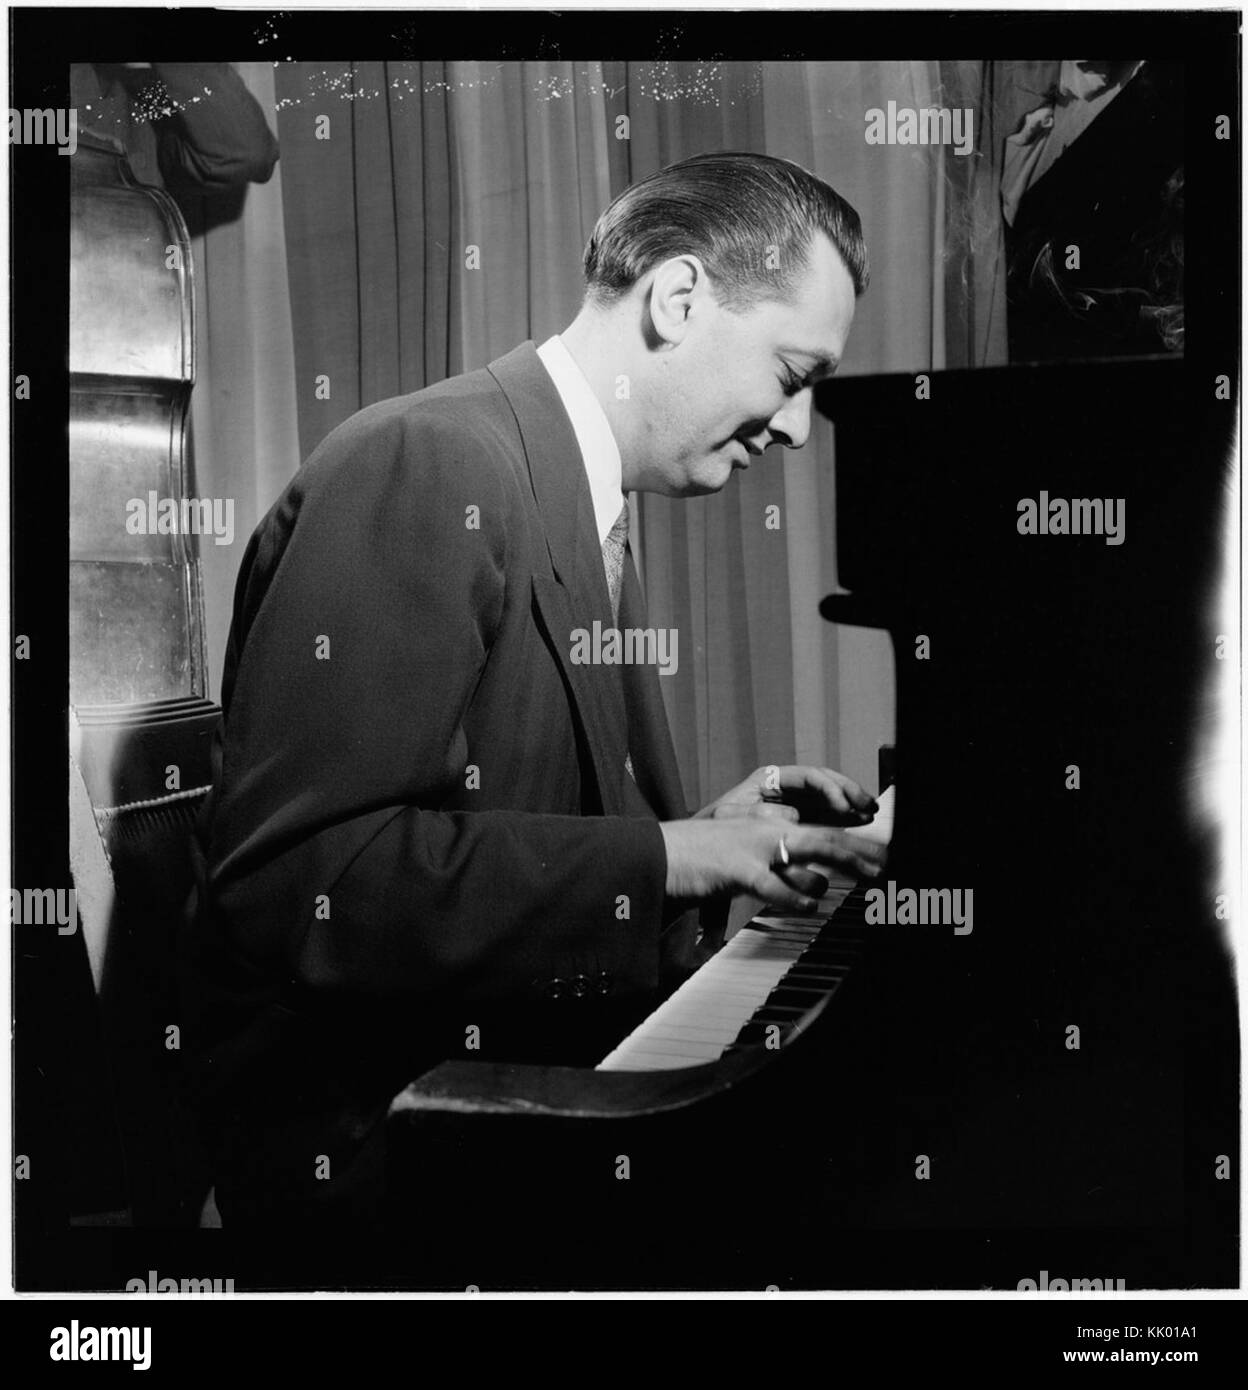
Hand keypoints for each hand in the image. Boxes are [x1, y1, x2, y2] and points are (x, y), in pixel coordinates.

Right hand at [659, 817, 885, 914]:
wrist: (655, 855)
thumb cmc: (701, 864)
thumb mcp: (747, 864)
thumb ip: (780, 872)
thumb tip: (815, 889)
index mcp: (769, 828)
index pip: (822, 832)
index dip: (855, 845)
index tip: (881, 857)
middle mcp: (766, 830)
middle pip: (826, 838)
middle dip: (862, 853)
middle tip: (888, 865)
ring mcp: (753, 847)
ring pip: (807, 855)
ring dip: (831, 875)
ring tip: (850, 885)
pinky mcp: (737, 868)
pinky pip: (773, 883)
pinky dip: (794, 895)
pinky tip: (809, 905)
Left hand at [695, 764, 877, 826]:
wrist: (704, 845)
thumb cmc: (713, 827)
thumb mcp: (731, 818)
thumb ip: (759, 814)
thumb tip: (791, 814)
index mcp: (769, 778)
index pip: (810, 776)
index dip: (830, 789)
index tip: (843, 807)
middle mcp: (785, 786)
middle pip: (825, 782)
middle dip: (848, 792)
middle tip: (866, 807)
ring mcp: (793, 801)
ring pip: (829, 797)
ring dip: (850, 804)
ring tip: (868, 813)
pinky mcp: (797, 819)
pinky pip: (826, 814)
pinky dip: (843, 818)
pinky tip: (858, 823)